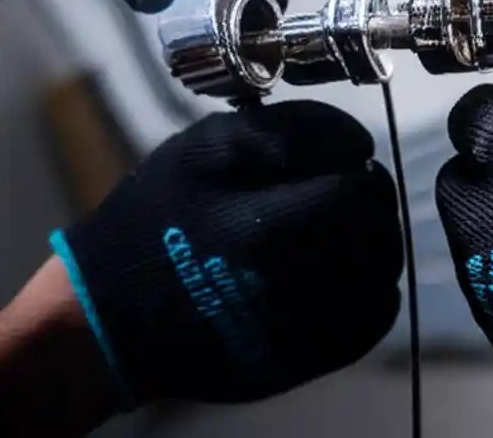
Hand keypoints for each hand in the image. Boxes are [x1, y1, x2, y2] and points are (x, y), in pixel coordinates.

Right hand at [50, 101, 402, 405]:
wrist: (110, 318)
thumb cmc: (156, 217)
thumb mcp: (205, 147)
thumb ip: (289, 130)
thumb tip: (359, 142)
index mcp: (255, 227)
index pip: (354, 189)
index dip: (358, 165)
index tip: (345, 159)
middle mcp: (283, 287)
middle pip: (374, 230)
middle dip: (368, 200)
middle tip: (342, 189)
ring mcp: (297, 332)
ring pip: (382, 271)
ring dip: (374, 239)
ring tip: (338, 225)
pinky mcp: (305, 362)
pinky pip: (374, 318)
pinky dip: (373, 285)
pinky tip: (343, 267)